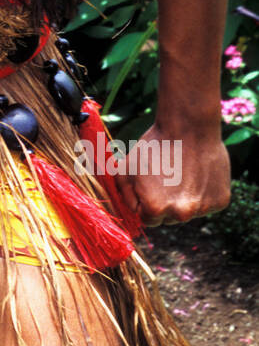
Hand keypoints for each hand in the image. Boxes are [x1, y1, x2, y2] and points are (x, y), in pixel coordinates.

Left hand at [114, 121, 230, 226]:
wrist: (189, 127)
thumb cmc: (154, 146)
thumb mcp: (125, 167)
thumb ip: (124, 193)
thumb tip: (129, 211)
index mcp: (155, 210)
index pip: (148, 219)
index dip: (147, 201)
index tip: (152, 184)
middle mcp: (180, 214)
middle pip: (170, 218)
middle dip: (167, 202)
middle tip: (169, 176)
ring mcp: (203, 209)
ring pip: (190, 211)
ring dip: (186, 198)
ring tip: (184, 172)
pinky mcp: (221, 201)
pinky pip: (208, 203)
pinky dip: (204, 193)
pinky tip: (199, 173)